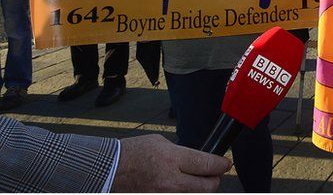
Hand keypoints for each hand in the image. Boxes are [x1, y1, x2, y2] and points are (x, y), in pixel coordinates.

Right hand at [112, 134, 230, 191]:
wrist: (106, 171)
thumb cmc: (132, 154)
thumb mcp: (161, 143)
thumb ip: (183, 154)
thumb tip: (200, 163)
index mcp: (172, 159)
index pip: (209, 165)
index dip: (222, 164)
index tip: (225, 164)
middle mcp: (170, 181)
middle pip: (209, 186)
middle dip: (214, 180)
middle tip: (212, 174)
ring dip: (199, 190)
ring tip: (194, 182)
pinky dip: (183, 193)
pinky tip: (180, 187)